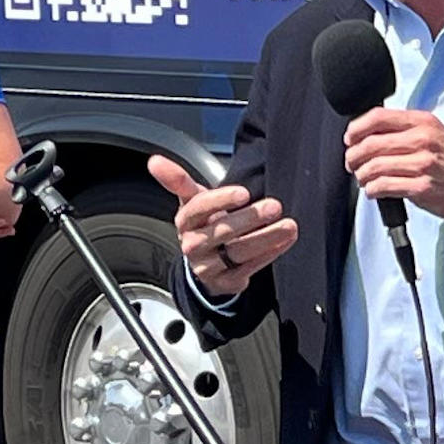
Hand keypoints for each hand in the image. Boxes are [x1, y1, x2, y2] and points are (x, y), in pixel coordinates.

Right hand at [150, 152, 293, 300]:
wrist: (204, 262)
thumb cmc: (203, 224)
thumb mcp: (191, 200)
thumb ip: (178, 180)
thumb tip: (154, 161)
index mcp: (185, 221)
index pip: (199, 208)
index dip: (221, 200)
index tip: (244, 193)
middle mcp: (193, 244)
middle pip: (221, 231)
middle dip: (249, 219)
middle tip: (274, 206)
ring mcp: (208, 266)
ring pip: (238, 252)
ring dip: (266, 238)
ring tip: (289, 226)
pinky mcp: (224, 282)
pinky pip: (248, 269)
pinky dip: (268, 255)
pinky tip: (284, 242)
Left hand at [344, 107, 443, 226]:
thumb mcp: (434, 133)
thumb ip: (406, 129)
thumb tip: (370, 134)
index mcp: (422, 122)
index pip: (378, 117)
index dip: (357, 128)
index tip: (350, 139)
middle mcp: (422, 140)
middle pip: (371, 144)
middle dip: (354, 156)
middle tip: (352, 164)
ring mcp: (422, 164)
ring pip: (374, 166)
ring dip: (362, 176)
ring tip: (363, 180)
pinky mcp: (421, 187)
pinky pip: (384, 186)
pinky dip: (373, 190)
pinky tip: (373, 191)